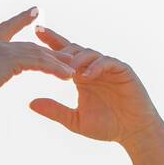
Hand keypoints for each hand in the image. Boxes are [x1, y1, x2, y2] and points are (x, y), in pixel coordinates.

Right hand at [0, 6, 74, 111]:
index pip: (5, 29)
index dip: (20, 20)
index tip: (34, 12)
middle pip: (29, 45)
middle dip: (49, 49)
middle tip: (67, 51)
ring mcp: (2, 51)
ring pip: (37, 54)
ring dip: (56, 63)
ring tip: (72, 70)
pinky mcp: (10, 61)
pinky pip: (38, 63)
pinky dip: (54, 69)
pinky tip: (66, 76)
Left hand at [29, 25, 163, 146]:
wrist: (133, 131)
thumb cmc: (106, 126)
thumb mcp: (75, 120)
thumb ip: (55, 110)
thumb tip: (30, 104)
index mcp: (82, 77)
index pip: (65, 55)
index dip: (51, 42)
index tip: (35, 33)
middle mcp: (94, 68)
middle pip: (75, 49)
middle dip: (58, 43)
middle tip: (41, 37)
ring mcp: (109, 67)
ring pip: (90, 54)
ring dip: (76, 58)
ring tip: (65, 66)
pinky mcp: (123, 70)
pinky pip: (107, 62)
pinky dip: (96, 67)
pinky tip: (85, 76)